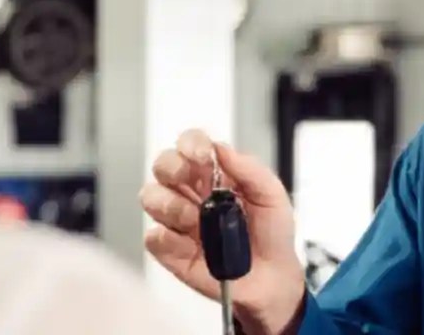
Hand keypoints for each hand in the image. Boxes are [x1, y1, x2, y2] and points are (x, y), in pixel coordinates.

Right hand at [141, 130, 306, 334]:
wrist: (271, 279)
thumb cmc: (272, 235)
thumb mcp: (272, 196)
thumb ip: (250, 169)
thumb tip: (222, 149)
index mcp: (214, 173)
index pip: (191, 143)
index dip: (190, 143)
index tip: (202, 155)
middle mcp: (190, 192)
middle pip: (163, 164)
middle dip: (173, 168)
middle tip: (194, 185)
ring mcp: (178, 220)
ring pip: (150, 196)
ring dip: (172, 206)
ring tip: (197, 221)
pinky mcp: (170, 249)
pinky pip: (153, 237)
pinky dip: (170, 240)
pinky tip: (191, 246)